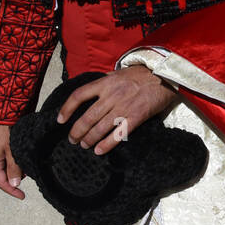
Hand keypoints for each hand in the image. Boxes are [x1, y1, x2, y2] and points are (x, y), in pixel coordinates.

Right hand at [0, 123, 24, 199]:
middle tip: (28, 176)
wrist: (3, 112)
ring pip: (6, 168)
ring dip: (16, 170)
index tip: (22, 196)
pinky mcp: (0, 147)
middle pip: (2, 176)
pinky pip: (7, 160)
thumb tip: (14, 184)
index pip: (0, 182)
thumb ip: (13, 167)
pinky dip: (15, 163)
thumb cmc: (6, 130)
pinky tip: (23, 159)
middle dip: (15, 179)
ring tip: (27, 167)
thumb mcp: (12, 150)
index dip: (11, 191)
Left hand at [56, 65, 178, 155]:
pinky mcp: (136, 116)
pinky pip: (118, 134)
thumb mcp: (119, 73)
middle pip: (87, 117)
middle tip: (73, 140)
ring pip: (100, 127)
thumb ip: (106, 83)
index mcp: (105, 83)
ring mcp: (124, 107)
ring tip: (84, 145)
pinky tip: (99, 151)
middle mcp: (111, 95)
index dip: (66, 109)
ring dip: (89, 139)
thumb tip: (93, 92)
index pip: (79, 95)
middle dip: (77, 131)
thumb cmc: (142, 74)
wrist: (164, 74)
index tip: (60, 120)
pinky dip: (107, 144)